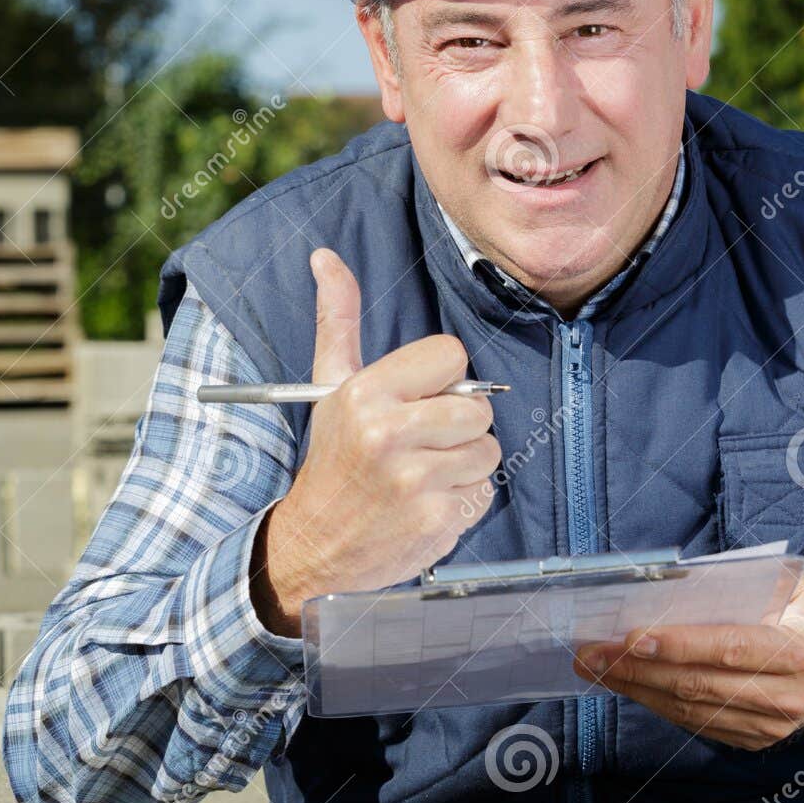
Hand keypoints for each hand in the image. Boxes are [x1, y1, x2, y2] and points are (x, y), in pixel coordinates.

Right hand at [251, 248, 502, 636]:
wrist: (316, 547)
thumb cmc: (333, 460)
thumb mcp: (330, 385)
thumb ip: (338, 318)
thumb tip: (325, 255)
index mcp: (366, 393)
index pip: (452, 356)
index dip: (441, 380)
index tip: (415, 401)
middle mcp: (389, 434)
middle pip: (478, 407)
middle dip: (458, 426)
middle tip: (420, 443)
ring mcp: (415, 481)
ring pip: (487, 450)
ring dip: (464, 465)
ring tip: (422, 476)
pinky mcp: (437, 521)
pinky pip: (484, 492)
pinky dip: (463, 500)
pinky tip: (426, 505)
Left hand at [571, 571, 803, 750]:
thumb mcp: (793, 582)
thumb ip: (738, 584)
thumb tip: (668, 587)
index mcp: (802, 650)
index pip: (728, 649)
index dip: (676, 645)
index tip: (628, 636)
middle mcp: (789, 696)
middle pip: (698, 685)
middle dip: (635, 668)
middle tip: (589, 651)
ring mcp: (773, 726)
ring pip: (690, 708)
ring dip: (636, 687)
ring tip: (595, 666)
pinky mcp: (757, 739)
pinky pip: (697, 721)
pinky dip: (658, 701)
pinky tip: (628, 683)